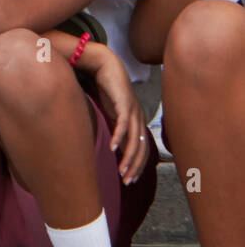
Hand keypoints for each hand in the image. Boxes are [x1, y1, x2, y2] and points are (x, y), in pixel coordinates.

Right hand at [86, 46, 148, 183]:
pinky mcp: (124, 103)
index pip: (141, 148)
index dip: (137, 164)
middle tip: (128, 181)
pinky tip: (114, 148)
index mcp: (136, 120)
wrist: (105, 64)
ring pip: (134, 139)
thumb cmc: (106, 87)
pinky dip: (120, 137)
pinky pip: (123, 124)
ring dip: (129, 157)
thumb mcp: (110, 109)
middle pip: (141, 147)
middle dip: (135, 166)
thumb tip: (107, 140)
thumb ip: (112, 123)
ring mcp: (133, 110)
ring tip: (123, 171)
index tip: (130, 178)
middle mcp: (138, 117)